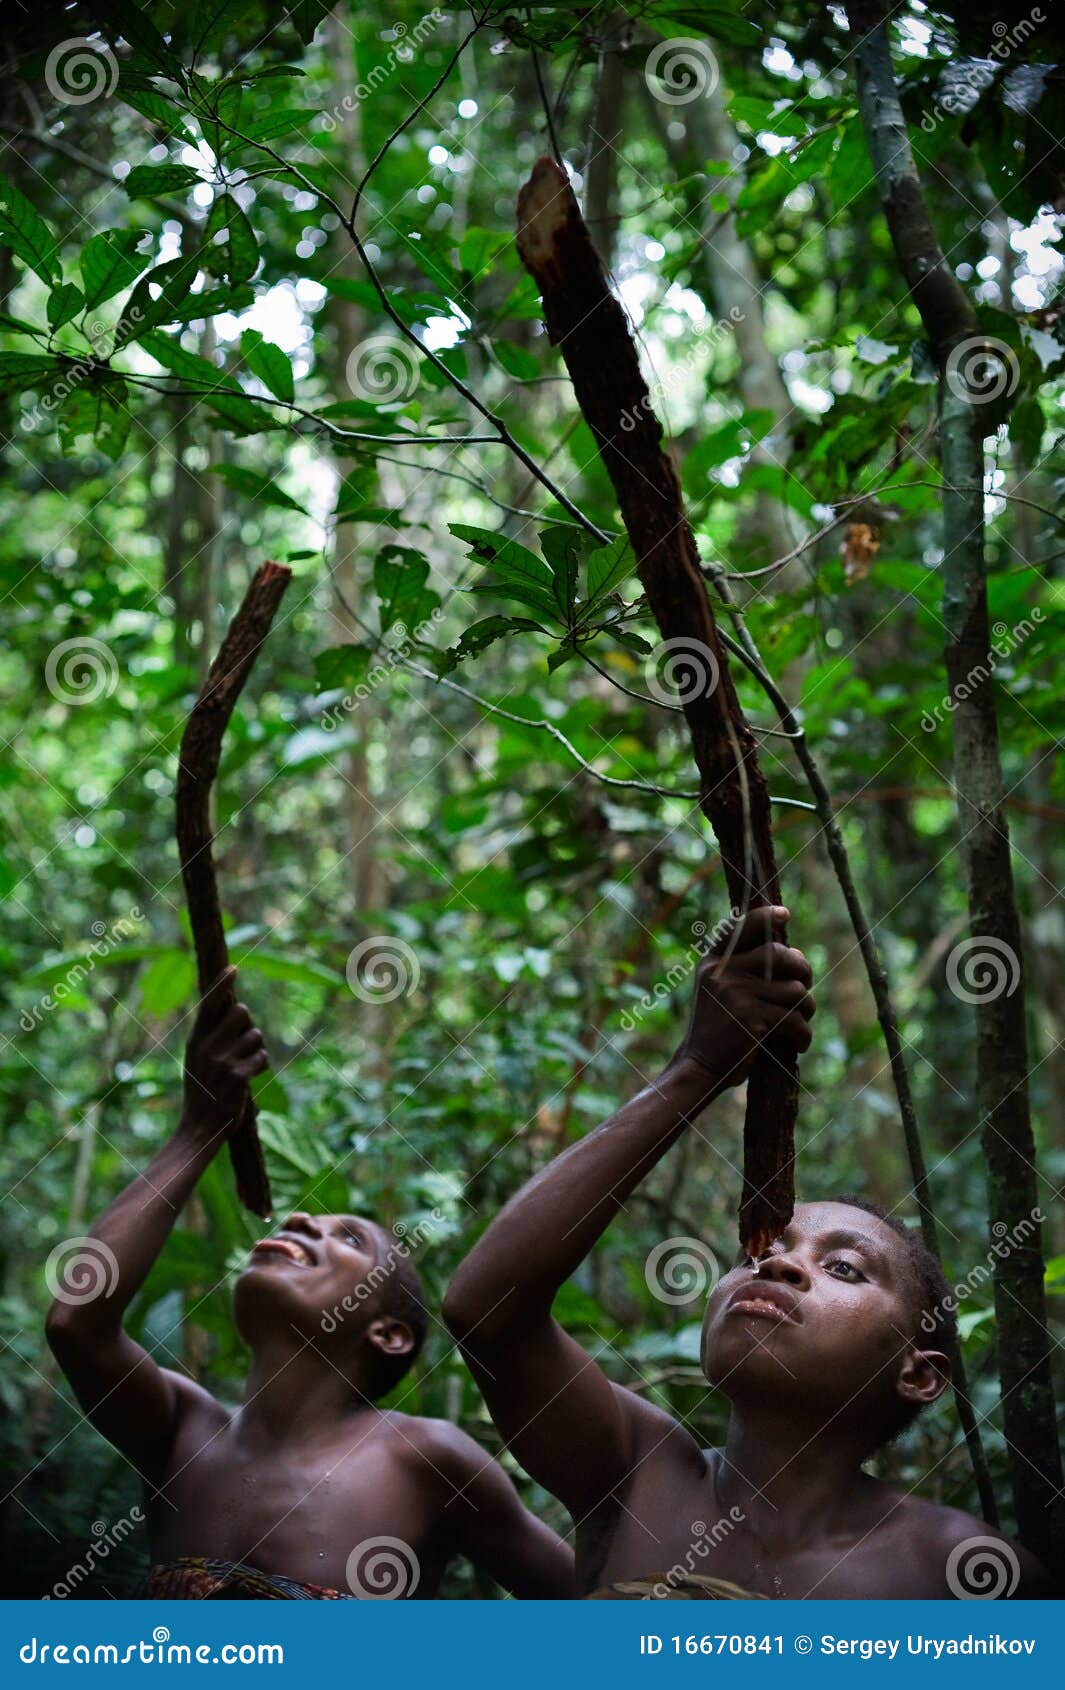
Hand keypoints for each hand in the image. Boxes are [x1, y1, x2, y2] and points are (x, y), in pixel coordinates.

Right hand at [181, 967, 268, 1137]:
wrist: (198, 1128)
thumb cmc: (201, 1091)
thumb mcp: (195, 1060)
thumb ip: (210, 1036)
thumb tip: (237, 1010)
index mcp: (195, 1040)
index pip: (208, 1004)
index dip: (221, 984)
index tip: (234, 968)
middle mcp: (207, 1047)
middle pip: (242, 1012)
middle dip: (248, 1023)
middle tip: (243, 1041)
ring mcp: (222, 1062)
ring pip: (256, 1036)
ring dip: (255, 1049)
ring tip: (242, 1067)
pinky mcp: (238, 1077)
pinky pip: (262, 1057)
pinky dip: (260, 1066)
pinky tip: (247, 1079)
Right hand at [669, 906, 814, 1092]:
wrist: (699, 1067)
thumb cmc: (718, 1029)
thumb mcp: (719, 991)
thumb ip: (745, 970)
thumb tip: (795, 953)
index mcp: (712, 962)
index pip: (740, 928)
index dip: (764, 916)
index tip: (784, 913)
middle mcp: (722, 972)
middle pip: (779, 954)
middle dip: (803, 969)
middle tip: (806, 987)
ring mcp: (736, 993)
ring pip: (794, 989)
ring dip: (807, 1009)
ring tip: (802, 1022)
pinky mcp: (751, 1017)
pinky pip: (795, 1018)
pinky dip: (803, 1034)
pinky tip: (800, 1044)